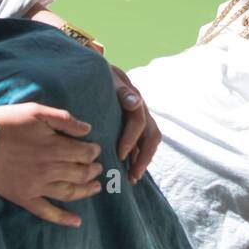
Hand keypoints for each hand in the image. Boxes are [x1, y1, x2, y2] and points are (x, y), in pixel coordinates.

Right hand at [0, 102, 102, 226]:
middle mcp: (51, 170)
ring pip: (70, 193)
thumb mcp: (36, 111)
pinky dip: (64, 218)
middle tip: (97, 167)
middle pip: (81, 173)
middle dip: (93, 170)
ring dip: (87, 190)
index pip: (85, 153)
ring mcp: (38, 187)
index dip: (94, 151)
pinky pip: (48, 212)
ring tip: (95, 187)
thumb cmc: (6, 122)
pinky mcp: (24, 198)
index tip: (95, 149)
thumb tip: (88, 129)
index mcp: (56, 148)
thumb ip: (64, 119)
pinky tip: (76, 221)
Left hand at [109, 64, 160, 183]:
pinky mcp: (136, 125)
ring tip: (133, 178)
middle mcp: (141, 109)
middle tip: (132, 175)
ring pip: (150, 141)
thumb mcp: (108, 78)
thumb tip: (135, 102)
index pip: (138, 121)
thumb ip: (121, 90)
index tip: (120, 155)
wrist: (97, 70)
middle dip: (143, 157)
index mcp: (133, 98)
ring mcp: (141, 117)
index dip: (130, 139)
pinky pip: (143, 143)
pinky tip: (130, 172)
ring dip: (144, 160)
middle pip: (151, 135)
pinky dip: (138, 157)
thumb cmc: (99, 76)